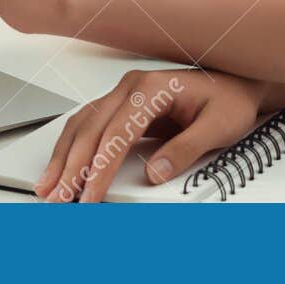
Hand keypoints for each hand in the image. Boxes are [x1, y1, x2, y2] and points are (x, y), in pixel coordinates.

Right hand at [36, 69, 273, 202]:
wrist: (236, 84)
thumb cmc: (228, 100)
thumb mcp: (217, 127)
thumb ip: (185, 149)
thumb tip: (154, 173)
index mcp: (152, 87)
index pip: (118, 132)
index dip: (101, 167)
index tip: (90, 194)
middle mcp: (131, 86)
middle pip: (92, 129)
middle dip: (72, 167)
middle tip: (60, 199)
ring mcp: (124, 94)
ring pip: (83, 125)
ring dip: (64, 157)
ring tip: (49, 188)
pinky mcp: (122, 107)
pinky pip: (89, 125)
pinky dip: (72, 148)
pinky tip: (62, 166)